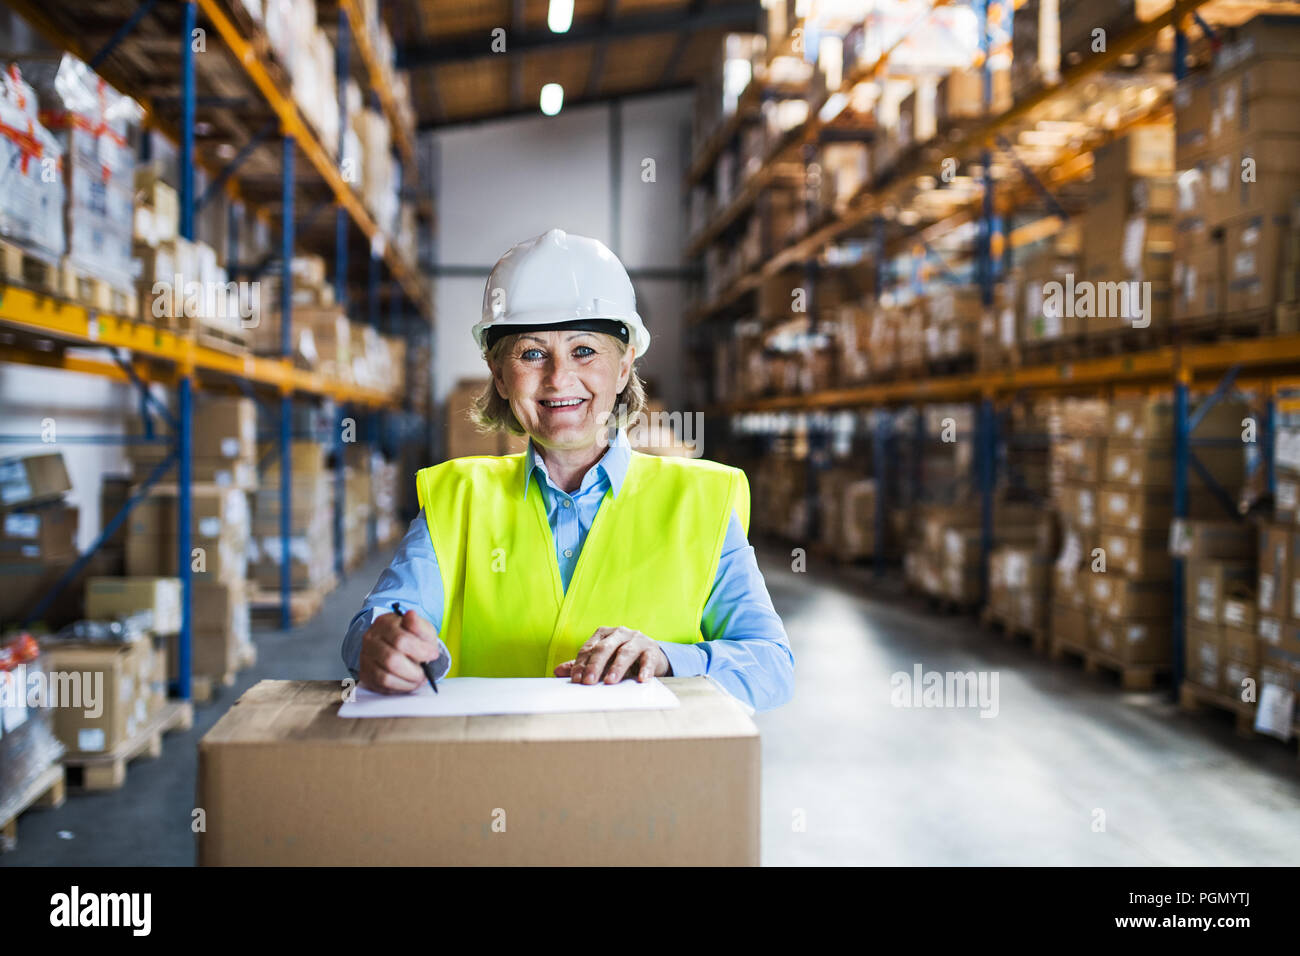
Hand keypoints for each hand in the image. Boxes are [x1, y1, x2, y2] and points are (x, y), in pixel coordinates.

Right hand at [359, 610, 440, 693]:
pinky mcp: (365, 673)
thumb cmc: (412, 637)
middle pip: (391, 660)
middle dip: (414, 671)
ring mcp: (365, 656)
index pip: (401, 640)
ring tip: (418, 679)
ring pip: (385, 676)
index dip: (421, 651)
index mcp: (385, 623)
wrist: (398, 645)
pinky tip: (408, 682)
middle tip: (425, 673)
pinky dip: (399, 687)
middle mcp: (370, 638)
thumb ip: (419, 625)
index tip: (433, 655)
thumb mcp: (421, 628)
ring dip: (407, 682)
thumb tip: (411, 615)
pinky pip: (381, 686)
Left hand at [555, 627, 669, 684]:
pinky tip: (641, 679)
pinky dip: (645, 669)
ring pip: (625, 652)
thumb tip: (557, 671)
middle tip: (588, 682)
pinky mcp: (652, 650)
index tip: (576, 680)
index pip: (588, 649)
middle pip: (604, 648)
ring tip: (610, 681)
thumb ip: (582, 665)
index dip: (581, 664)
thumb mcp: (601, 661)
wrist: (651, 656)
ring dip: (617, 667)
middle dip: (594, 666)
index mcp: (603, 634)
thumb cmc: (621, 658)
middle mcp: (619, 633)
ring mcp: (636, 640)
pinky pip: (648, 659)